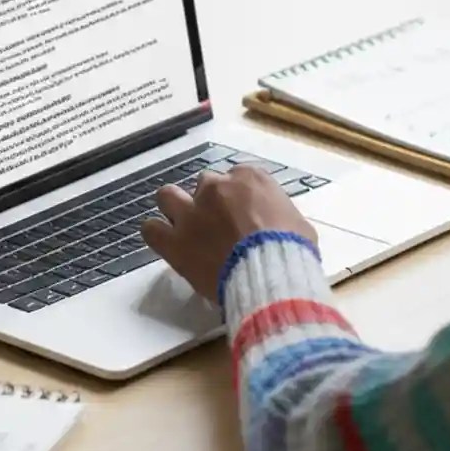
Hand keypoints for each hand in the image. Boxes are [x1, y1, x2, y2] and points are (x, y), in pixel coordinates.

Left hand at [141, 166, 317, 303]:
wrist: (269, 273)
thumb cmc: (291, 249)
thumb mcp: (299, 224)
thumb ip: (279, 216)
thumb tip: (278, 226)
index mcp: (250, 178)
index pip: (237, 178)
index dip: (238, 198)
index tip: (242, 215)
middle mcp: (216, 187)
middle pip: (204, 184)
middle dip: (208, 202)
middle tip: (217, 225)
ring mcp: (191, 212)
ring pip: (168, 196)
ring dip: (175, 209)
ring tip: (184, 228)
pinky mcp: (174, 240)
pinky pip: (151, 229)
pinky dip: (158, 234)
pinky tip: (168, 244)